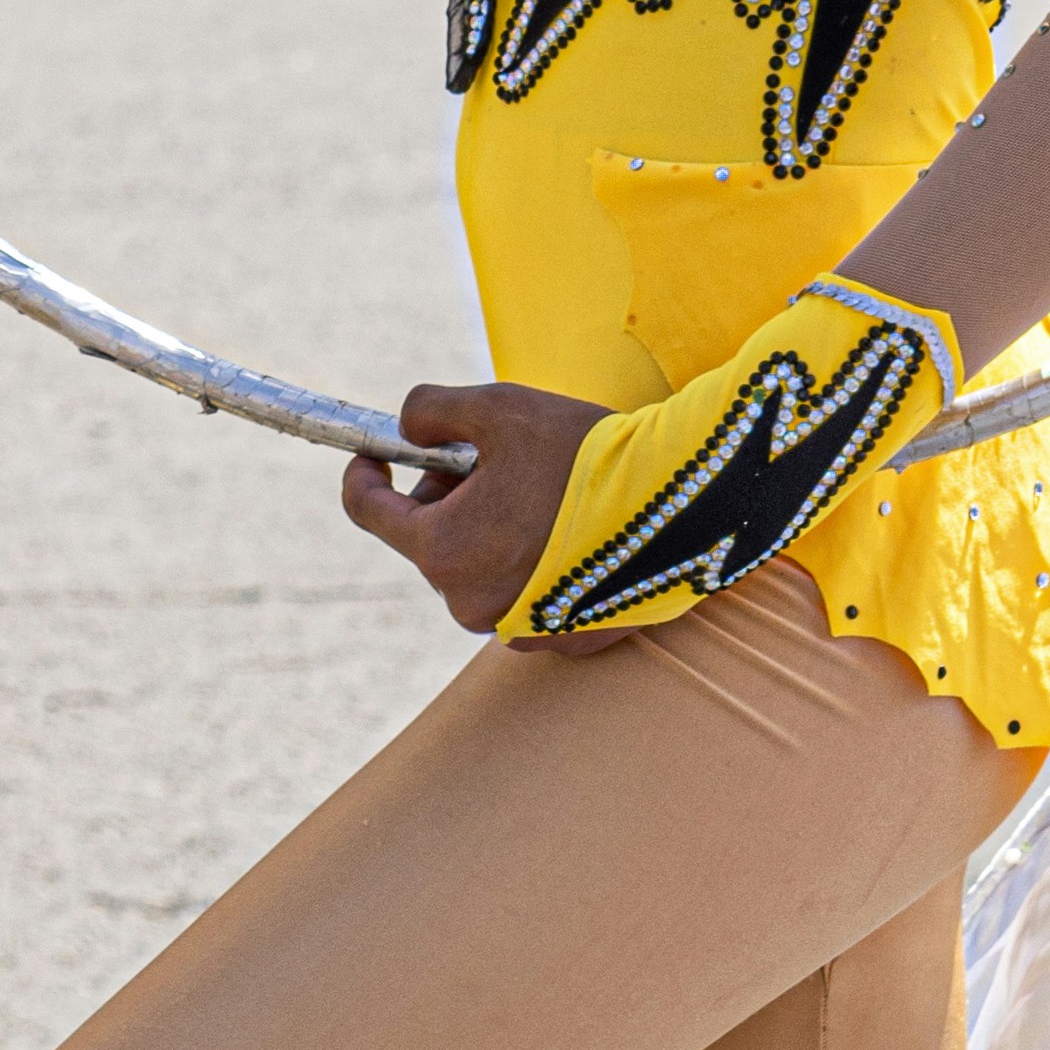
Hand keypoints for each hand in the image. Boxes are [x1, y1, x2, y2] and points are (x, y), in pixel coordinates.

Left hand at [339, 376, 596, 630]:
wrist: (686, 504)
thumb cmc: (586, 454)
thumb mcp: (499, 408)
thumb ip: (432, 409)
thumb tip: (406, 426)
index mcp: (444, 550)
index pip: (369, 511)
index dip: (364, 473)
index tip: (373, 453)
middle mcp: (471, 604)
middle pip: (432, 539)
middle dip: (449, 495)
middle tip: (494, 458)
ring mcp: (518, 631)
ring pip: (480, 567)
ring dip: (493, 529)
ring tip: (545, 491)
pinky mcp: (564, 641)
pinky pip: (526, 595)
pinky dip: (535, 562)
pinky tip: (574, 528)